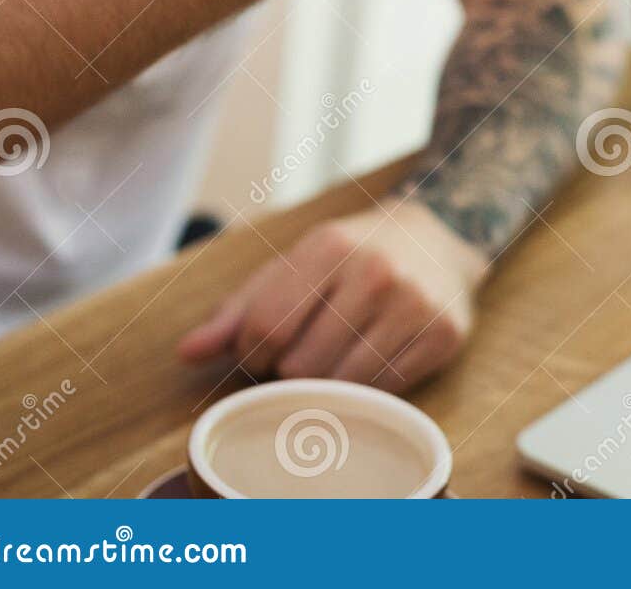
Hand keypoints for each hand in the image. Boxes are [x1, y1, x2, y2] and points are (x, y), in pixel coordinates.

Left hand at [177, 200, 484, 392]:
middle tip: (303, 355)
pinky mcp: (443, 335)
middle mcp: (377, 271)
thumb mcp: (292, 266)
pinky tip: (367, 363)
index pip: (266, 328)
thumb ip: (237, 310)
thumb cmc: (350, 257)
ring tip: (333, 359)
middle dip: (291, 372)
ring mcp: (415, 304)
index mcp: (330, 246)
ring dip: (327, 386)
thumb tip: (187, 354)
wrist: (438, 239)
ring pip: (344, 385)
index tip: (263, 353)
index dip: (252, 354)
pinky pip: (385, 391)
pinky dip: (366, 391)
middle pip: (302, 365)